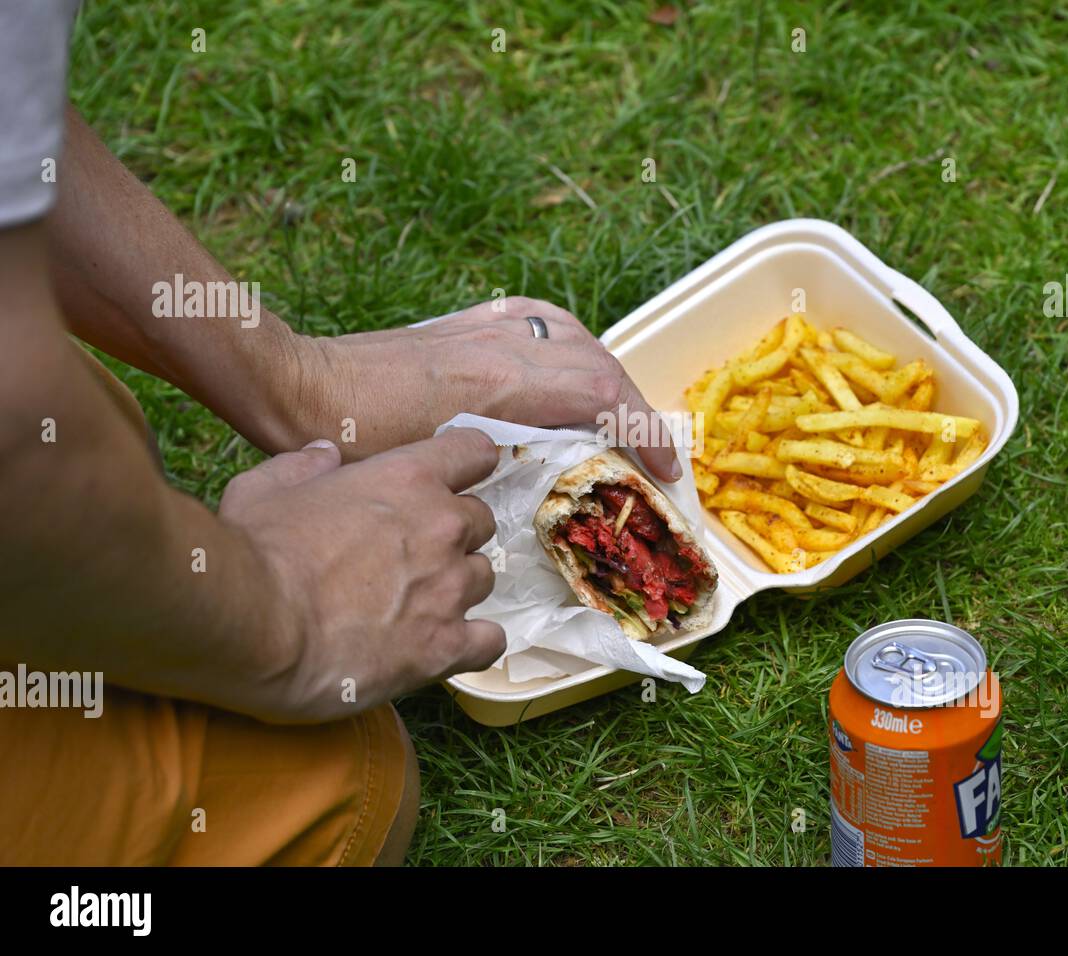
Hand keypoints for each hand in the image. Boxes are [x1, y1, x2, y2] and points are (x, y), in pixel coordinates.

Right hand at [218, 427, 504, 721]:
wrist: (251, 625)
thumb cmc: (252, 551)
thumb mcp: (264, 486)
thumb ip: (302, 466)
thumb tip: (324, 454)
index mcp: (407, 478)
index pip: (474, 451)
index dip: (467, 465)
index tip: (452, 481)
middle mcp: (442, 527)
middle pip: (481, 521)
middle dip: (454, 534)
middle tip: (412, 556)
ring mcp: (449, 588)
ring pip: (484, 578)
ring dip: (458, 587)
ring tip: (417, 606)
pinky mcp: (445, 646)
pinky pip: (489, 641)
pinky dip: (473, 642)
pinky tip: (445, 647)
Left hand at [285, 296, 681, 481]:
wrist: (297, 387)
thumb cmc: (350, 440)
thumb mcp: (430, 470)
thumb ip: (495, 468)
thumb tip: (548, 484)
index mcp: (501, 382)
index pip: (603, 394)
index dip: (646, 431)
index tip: (666, 472)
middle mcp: (504, 345)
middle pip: (602, 366)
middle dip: (639, 411)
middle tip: (656, 457)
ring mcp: (484, 329)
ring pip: (578, 338)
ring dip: (612, 377)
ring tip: (624, 416)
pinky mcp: (465, 324)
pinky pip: (542, 320)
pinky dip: (574, 343)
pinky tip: (574, 361)